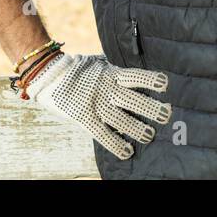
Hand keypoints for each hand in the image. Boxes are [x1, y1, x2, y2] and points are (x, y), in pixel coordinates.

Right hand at [26, 52, 171, 159]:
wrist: (49, 74)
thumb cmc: (78, 69)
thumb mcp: (98, 64)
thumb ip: (115, 70)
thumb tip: (136, 75)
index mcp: (111, 73)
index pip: (135, 76)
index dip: (150, 80)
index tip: (165, 84)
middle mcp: (105, 89)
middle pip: (132, 99)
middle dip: (150, 107)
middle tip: (166, 114)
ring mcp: (95, 104)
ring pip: (120, 118)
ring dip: (136, 128)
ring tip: (150, 135)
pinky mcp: (84, 117)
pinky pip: (101, 133)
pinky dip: (115, 144)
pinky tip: (127, 152)